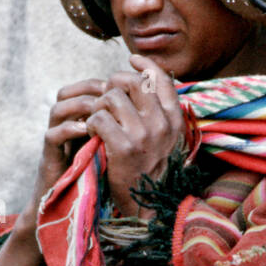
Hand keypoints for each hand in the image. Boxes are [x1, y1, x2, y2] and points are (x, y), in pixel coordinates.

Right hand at [21, 77, 109, 228]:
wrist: (70, 210)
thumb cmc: (95, 180)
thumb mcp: (111, 151)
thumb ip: (120, 132)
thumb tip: (147, 117)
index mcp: (79, 123)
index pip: (84, 91)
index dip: (101, 84)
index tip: (122, 89)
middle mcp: (64, 128)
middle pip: (67, 93)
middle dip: (90, 90)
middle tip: (109, 94)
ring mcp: (56, 142)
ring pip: (57, 109)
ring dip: (80, 106)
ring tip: (99, 112)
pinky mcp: (49, 158)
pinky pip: (52, 136)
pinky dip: (69, 130)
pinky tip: (87, 132)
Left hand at [86, 56, 184, 216]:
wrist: (146, 206)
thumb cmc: (151, 170)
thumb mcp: (166, 139)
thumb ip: (160, 112)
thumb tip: (147, 78)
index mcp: (174, 120)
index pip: (161, 78)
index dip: (145, 64)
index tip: (131, 59)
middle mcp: (162, 124)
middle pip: (132, 81)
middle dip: (113, 84)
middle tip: (105, 98)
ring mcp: (144, 135)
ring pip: (112, 97)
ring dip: (99, 106)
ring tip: (98, 120)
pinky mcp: (123, 147)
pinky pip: (99, 117)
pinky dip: (91, 123)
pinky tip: (93, 134)